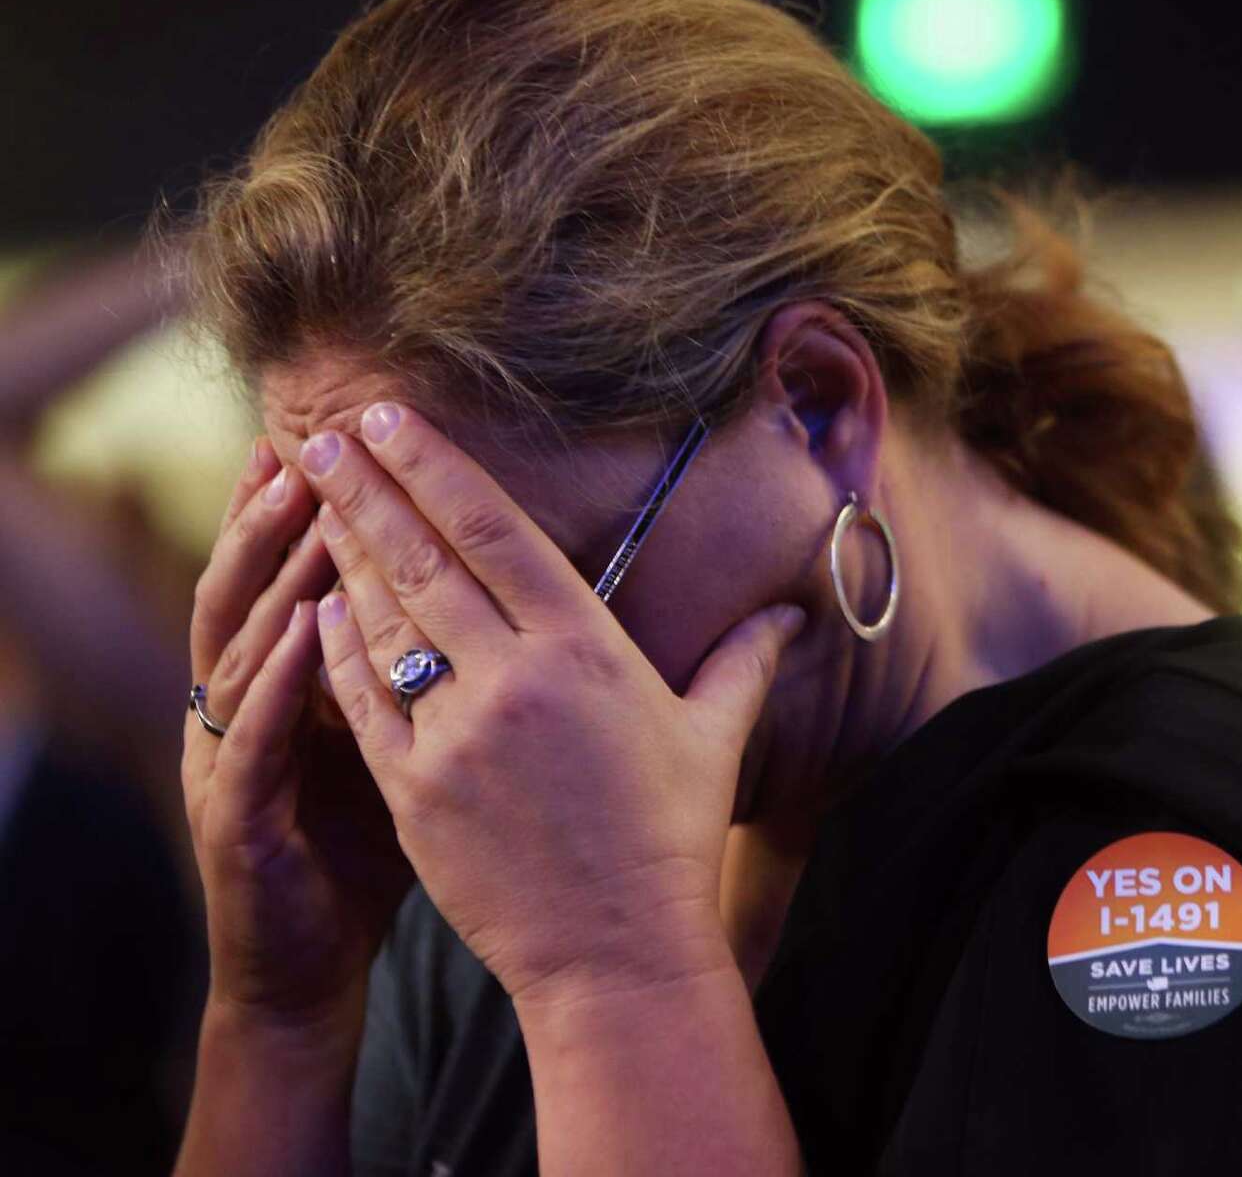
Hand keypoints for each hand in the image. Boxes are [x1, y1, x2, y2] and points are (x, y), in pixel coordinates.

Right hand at [182, 438, 413, 1026]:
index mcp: (294, 682)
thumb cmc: (363, 844)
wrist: (311, 962)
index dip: (318, 506)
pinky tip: (303, 639)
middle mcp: (251, 706)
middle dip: (282, 515)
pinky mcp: (238, 821)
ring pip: (242, 650)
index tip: (352, 433)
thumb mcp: (403, 741)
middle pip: (257, 590)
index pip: (300, 573)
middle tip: (315, 441)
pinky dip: (274, 690)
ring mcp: (235, 759)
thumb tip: (521, 601)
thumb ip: (433, 667)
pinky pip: (251, 745)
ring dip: (274, 580)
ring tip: (309, 510)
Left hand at [298, 403, 802, 1005]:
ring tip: (317, 505)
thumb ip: (743, 659)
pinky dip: (338, 648)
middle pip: (423, 558)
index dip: (433, 465)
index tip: (388, 418)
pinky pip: (362, 701)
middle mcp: (514, 677)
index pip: (494, 528)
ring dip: (345, 556)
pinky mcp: (412, 790)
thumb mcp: (713, 737)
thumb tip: (794, 610)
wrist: (617, 953)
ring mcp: (455, 734)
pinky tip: (320, 606)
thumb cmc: (670, 839)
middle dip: (365, 489)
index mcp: (586, 649)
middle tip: (321, 436)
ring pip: (383, 621)